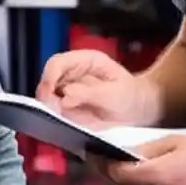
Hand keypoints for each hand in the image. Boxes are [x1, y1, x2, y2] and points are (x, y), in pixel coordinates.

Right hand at [35, 50, 149, 128]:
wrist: (138, 111)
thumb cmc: (130, 96)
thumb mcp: (116, 94)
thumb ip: (90, 94)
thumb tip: (66, 95)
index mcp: (85, 61)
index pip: (57, 63)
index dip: (49, 77)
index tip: (49, 95)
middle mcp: (73, 73)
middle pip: (47, 80)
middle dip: (47, 97)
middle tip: (54, 112)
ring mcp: (68, 90)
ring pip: (47, 98)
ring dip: (51, 109)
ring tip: (64, 119)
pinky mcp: (68, 107)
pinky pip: (55, 112)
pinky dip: (56, 118)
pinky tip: (67, 123)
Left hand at [99, 134, 185, 184]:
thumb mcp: (176, 141)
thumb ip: (148, 148)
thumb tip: (128, 151)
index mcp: (157, 176)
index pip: (118, 173)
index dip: (103, 163)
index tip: (93, 152)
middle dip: (109, 173)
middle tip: (100, 157)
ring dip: (124, 182)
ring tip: (119, 165)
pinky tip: (142, 176)